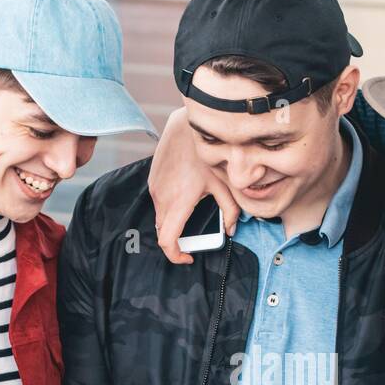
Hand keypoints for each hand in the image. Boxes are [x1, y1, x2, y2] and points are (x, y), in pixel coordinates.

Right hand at [149, 107, 238, 264]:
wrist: (185, 127)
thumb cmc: (205, 154)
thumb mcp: (223, 184)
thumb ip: (230, 211)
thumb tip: (232, 230)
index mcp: (178, 202)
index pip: (168, 241)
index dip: (176, 256)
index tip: (188, 257)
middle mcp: (162, 198)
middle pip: (164, 232)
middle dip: (177, 240)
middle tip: (194, 239)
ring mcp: (154, 188)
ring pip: (161, 217)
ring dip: (173, 222)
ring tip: (191, 211)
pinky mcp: (152, 180)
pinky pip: (158, 202)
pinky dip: (169, 207)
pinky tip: (184, 194)